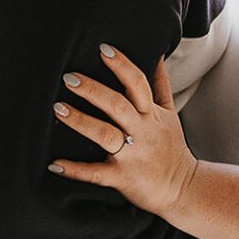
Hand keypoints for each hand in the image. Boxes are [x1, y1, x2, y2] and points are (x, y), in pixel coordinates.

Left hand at [48, 45, 197, 217]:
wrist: (184, 189)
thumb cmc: (172, 148)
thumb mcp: (170, 113)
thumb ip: (161, 84)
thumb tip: (158, 54)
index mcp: (151, 114)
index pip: (138, 83)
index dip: (122, 65)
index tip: (103, 49)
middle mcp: (142, 131)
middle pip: (117, 105)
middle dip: (93, 90)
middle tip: (69, 77)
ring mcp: (131, 155)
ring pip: (105, 135)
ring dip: (81, 121)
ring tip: (58, 109)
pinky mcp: (122, 178)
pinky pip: (96, 173)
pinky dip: (75, 170)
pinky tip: (54, 163)